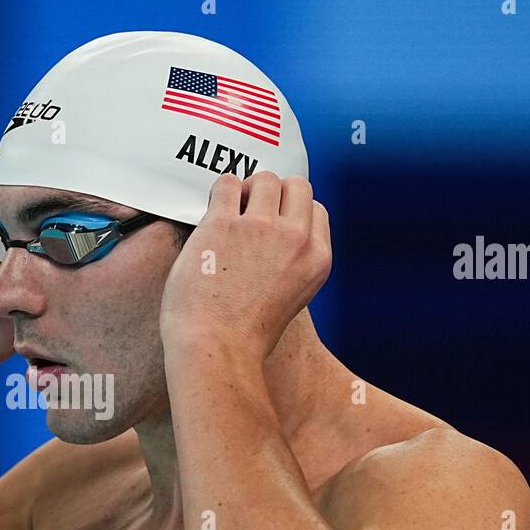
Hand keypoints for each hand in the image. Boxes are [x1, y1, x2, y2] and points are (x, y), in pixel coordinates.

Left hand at [159, 172, 331, 360]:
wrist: (217, 350)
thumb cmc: (245, 336)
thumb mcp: (291, 299)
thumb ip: (291, 264)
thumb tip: (273, 237)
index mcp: (317, 259)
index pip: (315, 209)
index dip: (291, 210)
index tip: (273, 220)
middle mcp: (295, 239)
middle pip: (295, 186)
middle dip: (273, 193)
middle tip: (250, 210)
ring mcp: (260, 228)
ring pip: (263, 179)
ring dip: (245, 189)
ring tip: (229, 210)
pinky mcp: (223, 225)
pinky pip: (226, 184)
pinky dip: (219, 191)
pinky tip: (212, 209)